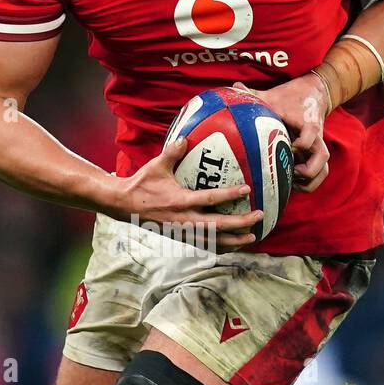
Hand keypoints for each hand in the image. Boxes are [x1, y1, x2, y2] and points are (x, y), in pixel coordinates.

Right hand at [107, 138, 263, 248]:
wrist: (124, 206)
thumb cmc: (141, 183)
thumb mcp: (156, 165)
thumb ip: (172, 152)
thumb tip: (185, 137)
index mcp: (180, 201)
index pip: (210, 199)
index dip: (229, 195)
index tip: (247, 190)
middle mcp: (184, 220)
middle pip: (219, 226)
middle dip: (241, 223)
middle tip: (259, 217)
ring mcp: (182, 232)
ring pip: (214, 240)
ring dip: (234, 240)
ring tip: (252, 237)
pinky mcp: (180, 237)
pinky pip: (204, 245)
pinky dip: (220, 246)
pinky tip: (233, 245)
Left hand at [233, 78, 329, 191]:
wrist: (314, 92)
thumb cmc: (290, 97)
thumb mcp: (272, 95)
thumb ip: (254, 94)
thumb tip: (235, 88)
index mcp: (307, 123)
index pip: (311, 136)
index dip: (301, 145)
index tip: (288, 147)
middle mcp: (316, 136)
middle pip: (322, 157)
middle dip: (306, 170)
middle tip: (287, 171)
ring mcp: (317, 146)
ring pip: (324, 169)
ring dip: (310, 180)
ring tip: (290, 184)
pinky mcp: (315, 153)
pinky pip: (320, 172)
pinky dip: (310, 182)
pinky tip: (292, 184)